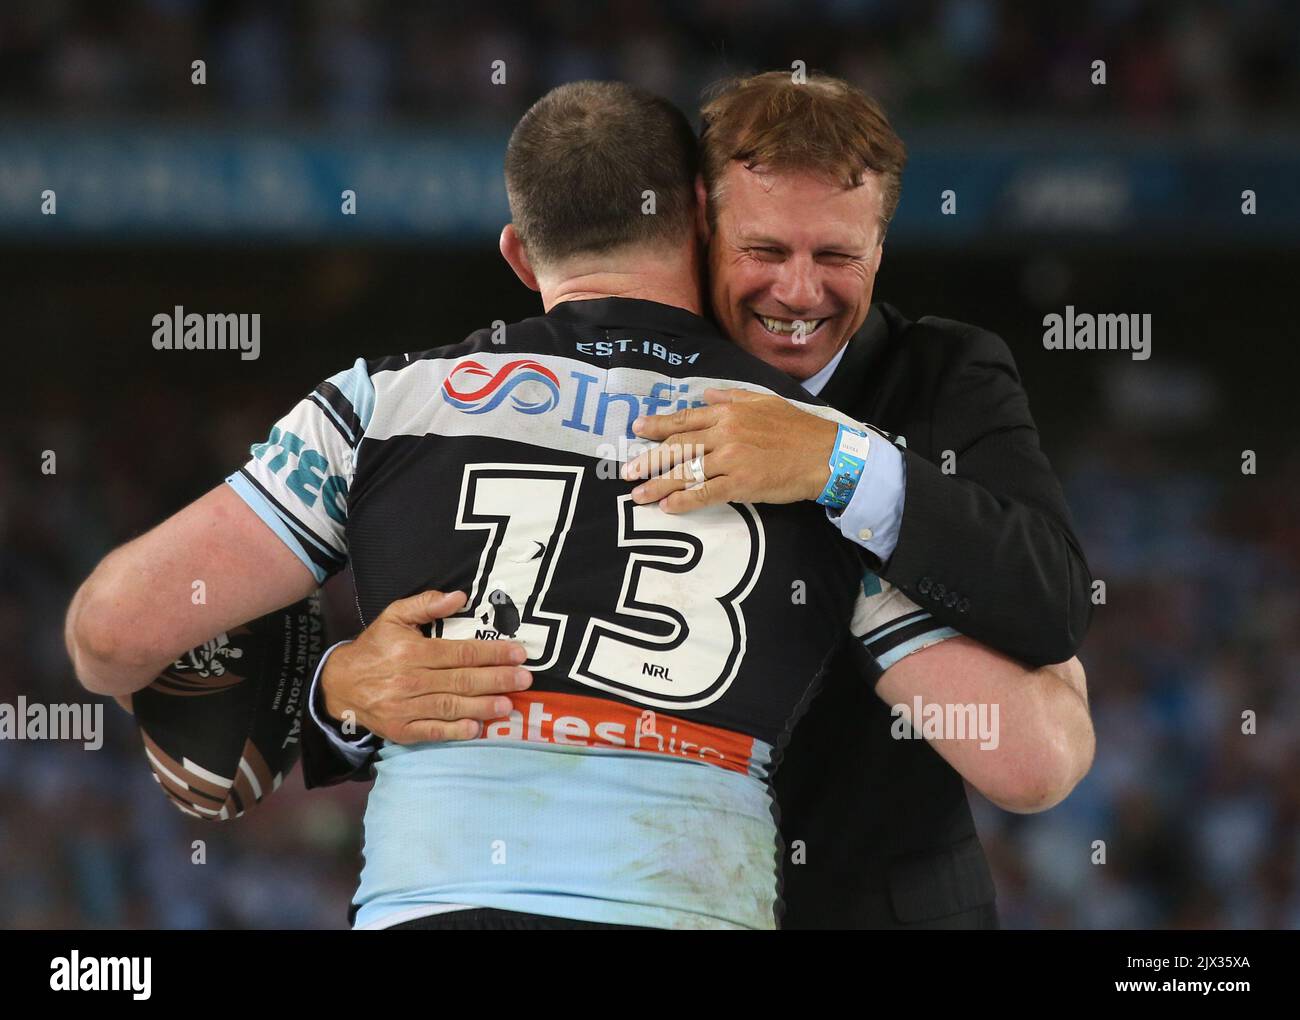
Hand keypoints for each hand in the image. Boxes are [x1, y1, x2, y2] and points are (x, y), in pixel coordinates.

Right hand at [321, 589, 531, 743]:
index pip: (460, 653)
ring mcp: (405, 708)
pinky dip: (454, 731)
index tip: (518, 653)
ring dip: (483, 706)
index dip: (491, 654)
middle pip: (461, 681)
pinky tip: (476, 728)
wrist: (339, 684)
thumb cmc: (374, 647)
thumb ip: (426, 604)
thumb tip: (460, 596)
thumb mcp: (394, 616)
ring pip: (451, 707)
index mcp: (412, 652)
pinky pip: (432, 731)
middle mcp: (410, 681)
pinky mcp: (401, 730)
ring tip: (509, 704)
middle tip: (525, 679)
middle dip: (497, 679)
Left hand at [620, 388, 838, 511]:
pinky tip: (667, 507)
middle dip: (649, 460)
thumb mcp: (764, 401)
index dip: (658, 426)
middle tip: (627, 471)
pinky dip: (684, 501)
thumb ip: (732, 397)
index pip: (685, 419)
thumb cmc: (797, 428)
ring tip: (637, 495)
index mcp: (728, 413)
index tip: (637, 429)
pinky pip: (705, 493)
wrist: (825, 454)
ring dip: (658, 484)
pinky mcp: (740, 485)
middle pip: (677, 447)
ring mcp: (731, 460)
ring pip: (686, 472)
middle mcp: (725, 434)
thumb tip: (708, 394)